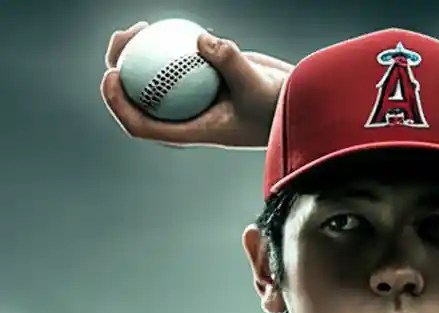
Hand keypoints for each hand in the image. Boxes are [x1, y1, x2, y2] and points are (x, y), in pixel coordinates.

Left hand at [101, 22, 292, 147]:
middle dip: (120, 68)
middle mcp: (185, 116)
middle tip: (124, 41)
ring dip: (138, 51)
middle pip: (138, 97)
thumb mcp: (257, 87)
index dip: (117, 103)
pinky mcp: (199, 78)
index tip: (112, 75)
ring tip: (139, 27)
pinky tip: (161, 23)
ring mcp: (190, 97)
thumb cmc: (278, 105)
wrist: (295, 100)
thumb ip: (231, 63)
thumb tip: (200, 38)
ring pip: (153, 75)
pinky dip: (164, 43)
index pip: (141, 125)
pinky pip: (172, 60)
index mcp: (189, 131)